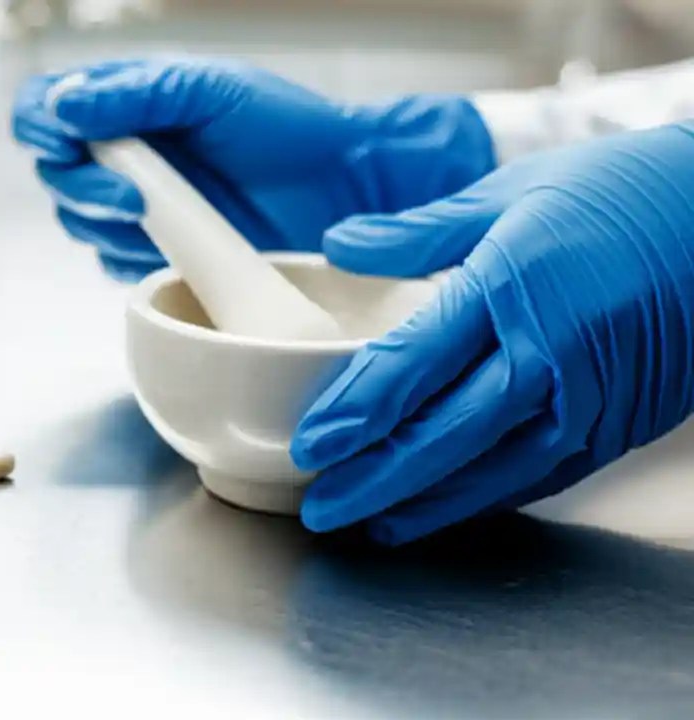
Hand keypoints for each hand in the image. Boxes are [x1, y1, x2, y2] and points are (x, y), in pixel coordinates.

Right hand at [11, 57, 494, 279]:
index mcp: (125, 99)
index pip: (44, 105)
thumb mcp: (207, 91)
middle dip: (82, 188)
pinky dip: (132, 257)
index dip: (38, 125)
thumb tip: (63, 105)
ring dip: (106, 223)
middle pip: (53, 172)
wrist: (343, 187)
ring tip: (160, 215)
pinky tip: (177, 248)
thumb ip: (134, 94)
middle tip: (135, 198)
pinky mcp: (157, 252)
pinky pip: (114, 262)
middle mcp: (123, 151)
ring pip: (77, 222)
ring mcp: (138, 204)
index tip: (62, 142)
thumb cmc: (283, 125)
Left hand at [290, 122, 693, 544]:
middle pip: (444, 433)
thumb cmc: (620, 190)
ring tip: (376, 524)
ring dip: (429, 504)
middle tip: (323, 508)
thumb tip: (339, 243)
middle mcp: (548, 350)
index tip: (310, 443)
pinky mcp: (621, 421)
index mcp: (509, 285)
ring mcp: (589, 395)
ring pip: (494, 469)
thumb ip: (416, 231)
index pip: (412, 364)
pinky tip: (452, 507)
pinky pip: (544, 473)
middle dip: (375, 478)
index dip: (355, 412)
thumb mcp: (509, 190)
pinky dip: (491, 496)